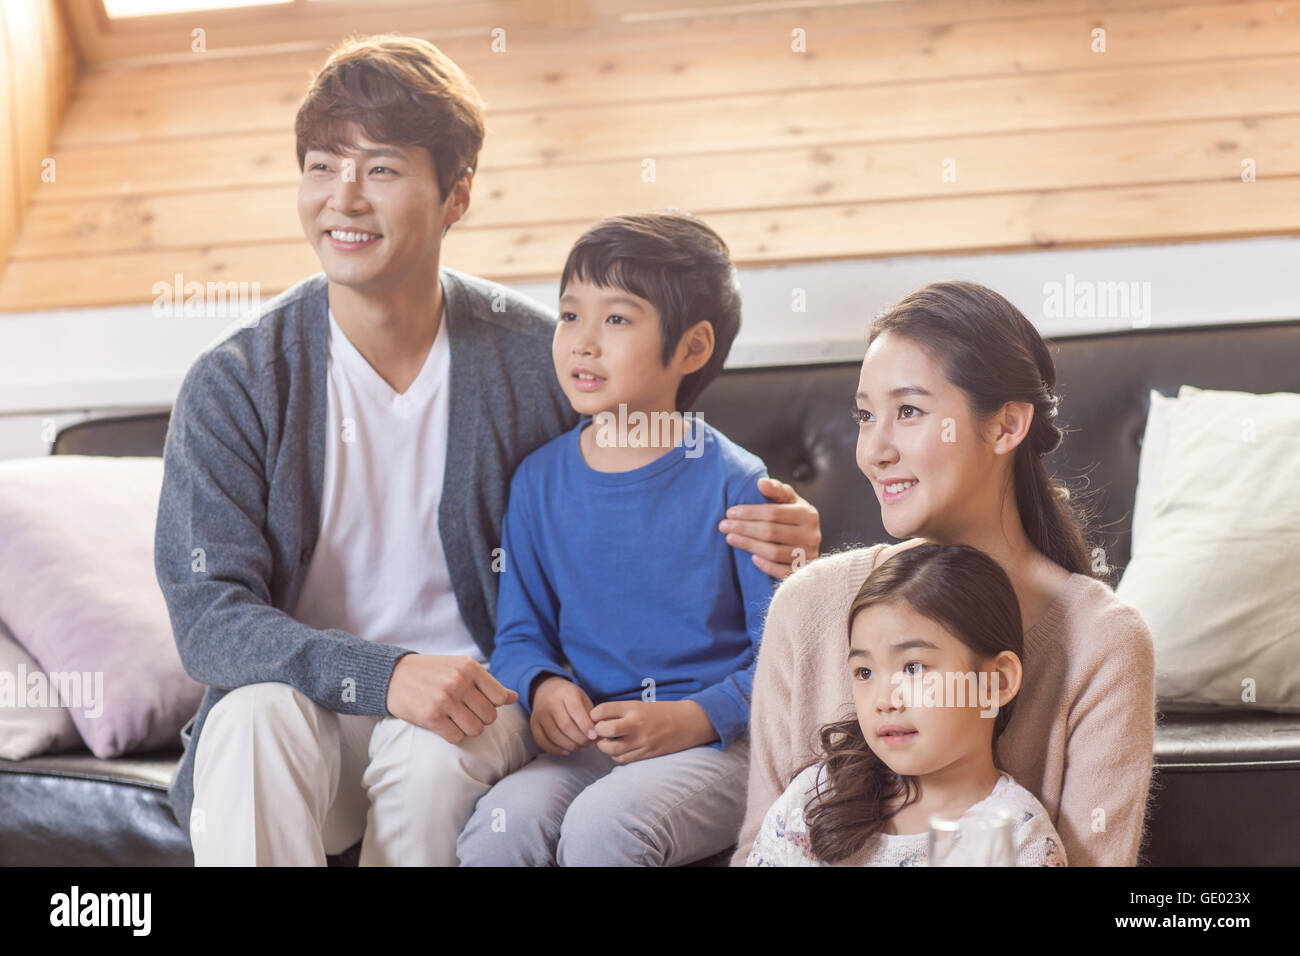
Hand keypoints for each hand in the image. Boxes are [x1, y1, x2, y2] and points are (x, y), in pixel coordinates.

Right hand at [385, 654, 516, 744]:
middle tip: (465, 712)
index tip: (479, 702)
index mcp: (469, 667)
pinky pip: (457, 737)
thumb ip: (487, 683)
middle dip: (480, 718)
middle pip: (490, 717)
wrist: (393, 675)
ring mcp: (445, 700)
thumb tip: (513, 697)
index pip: (500, 697)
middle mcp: (459, 682)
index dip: (492, 704)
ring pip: (476, 729)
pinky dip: (453, 734)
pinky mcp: (432, 717)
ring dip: (467, 728)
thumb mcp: (460, 667)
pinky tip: (444, 724)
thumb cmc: (432, 672)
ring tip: (455, 718)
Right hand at [531, 676, 597, 754]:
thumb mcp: (583, 698)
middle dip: (580, 739)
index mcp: (566, 693)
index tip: (594, 736)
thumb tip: (600, 733)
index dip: (585, 725)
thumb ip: (591, 714)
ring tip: (582, 748)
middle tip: (590, 745)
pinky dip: (555, 749)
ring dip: (570, 746)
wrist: (547, 689)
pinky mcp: (533, 723)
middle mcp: (550, 702)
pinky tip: (567, 751)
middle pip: (565, 725)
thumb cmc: (570, 697)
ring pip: (554, 735)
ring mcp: (540, 713)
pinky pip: (542, 740)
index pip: (575, 710)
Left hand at [589, 700, 717, 762]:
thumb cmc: (662, 712)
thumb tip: (598, 719)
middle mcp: (637, 723)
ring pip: (612, 748)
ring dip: (604, 746)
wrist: (688, 722)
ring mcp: (642, 740)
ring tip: (606, 742)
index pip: (603, 710)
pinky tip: (619, 750)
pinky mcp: (647, 753)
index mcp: (634, 707)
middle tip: (599, 731)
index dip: (594, 714)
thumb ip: (621, 711)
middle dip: (597, 732)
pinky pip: (623, 758)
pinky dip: (616, 755)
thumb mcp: (641, 705)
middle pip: (605, 730)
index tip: (595, 717)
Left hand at [719, 476, 821, 579]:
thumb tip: (761, 483)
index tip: (729, 512)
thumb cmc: (794, 518)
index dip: (749, 513)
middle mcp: (812, 535)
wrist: (810, 542)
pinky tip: (752, 558)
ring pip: (773, 552)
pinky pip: (781, 572)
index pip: (774, 513)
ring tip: (730, 538)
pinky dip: (765, 566)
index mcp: (808, 514)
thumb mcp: (790, 500)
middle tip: (723, 526)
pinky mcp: (804, 571)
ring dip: (748, 545)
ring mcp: (809, 555)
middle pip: (771, 532)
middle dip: (744, 528)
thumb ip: (777, 490)